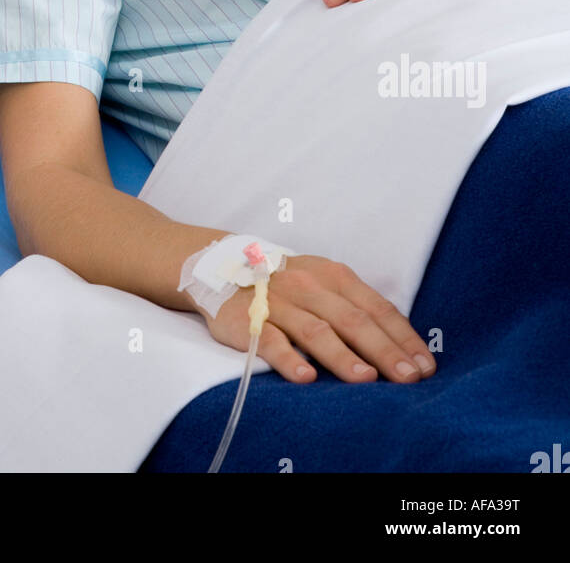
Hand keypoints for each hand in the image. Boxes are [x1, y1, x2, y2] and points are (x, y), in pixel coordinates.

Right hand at [196, 254, 435, 383]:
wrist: (225, 269)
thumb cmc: (288, 285)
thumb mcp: (324, 283)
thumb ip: (355, 307)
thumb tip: (401, 345)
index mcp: (334, 276)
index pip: (376, 308)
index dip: (402, 337)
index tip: (425, 365)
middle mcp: (310, 285)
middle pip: (352, 320)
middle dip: (384, 351)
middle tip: (408, 378)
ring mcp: (280, 302)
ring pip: (316, 330)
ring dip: (344, 356)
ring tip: (367, 380)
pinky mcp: (250, 320)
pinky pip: (272, 341)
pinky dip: (289, 359)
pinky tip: (306, 378)